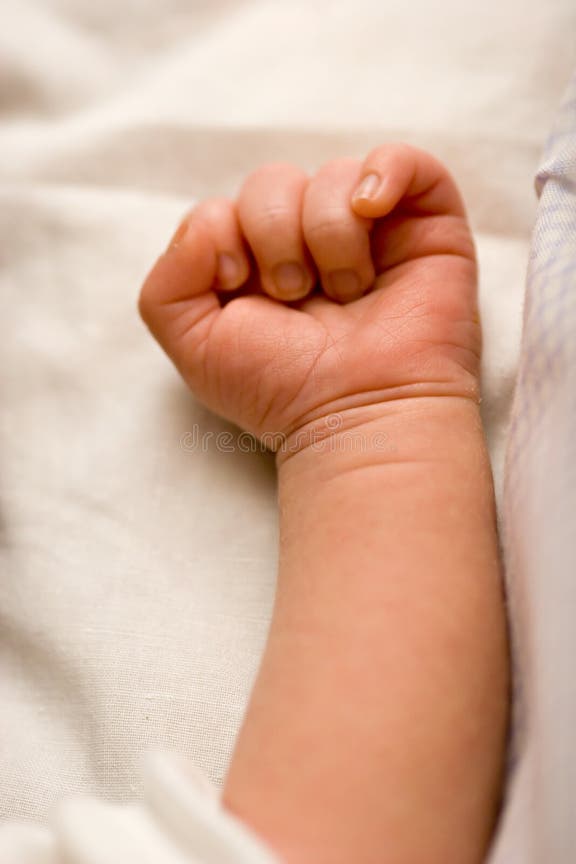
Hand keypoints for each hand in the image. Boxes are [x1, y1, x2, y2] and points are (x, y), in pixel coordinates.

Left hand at [139, 144, 478, 448]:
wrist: (356, 416)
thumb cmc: (281, 389)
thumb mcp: (195, 345)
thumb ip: (168, 281)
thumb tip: (213, 219)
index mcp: (257, 264)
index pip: (226, 206)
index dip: (224, 234)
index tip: (240, 284)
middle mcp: (310, 242)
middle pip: (273, 181)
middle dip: (275, 235)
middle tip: (296, 296)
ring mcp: (370, 232)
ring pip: (332, 174)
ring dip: (328, 234)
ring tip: (345, 293)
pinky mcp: (427, 227)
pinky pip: (406, 160)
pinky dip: (384, 172)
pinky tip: (369, 211)